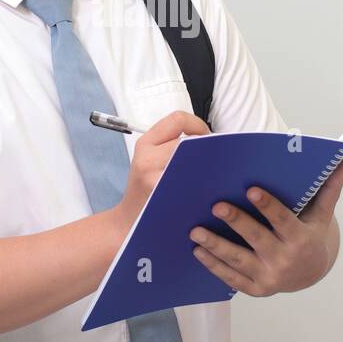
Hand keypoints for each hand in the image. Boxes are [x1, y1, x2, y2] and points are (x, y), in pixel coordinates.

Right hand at [112, 111, 210, 231]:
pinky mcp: (165, 198)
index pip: (178, 120)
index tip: (205, 138)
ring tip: (209, 175)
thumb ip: (171, 143)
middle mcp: (148, 159)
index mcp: (145, 144)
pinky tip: (206, 190)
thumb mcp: (148, 159)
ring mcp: (156, 179)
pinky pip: (193, 185)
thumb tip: (209, 138)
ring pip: (194, 162)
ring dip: (207, 167)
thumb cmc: (145, 190)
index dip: (198, 125)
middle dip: (207, 148)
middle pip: (190, 142)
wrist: (129, 222)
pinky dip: (204, 185)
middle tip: (213, 159)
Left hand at [189, 158, 342, 296]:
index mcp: (300, 239)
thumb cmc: (311, 236)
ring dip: (215, 246)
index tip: (251, 190)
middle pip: (256, 240)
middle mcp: (284, 260)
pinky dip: (213, 265)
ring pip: (238, 260)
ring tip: (195, 231)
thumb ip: (329, 188)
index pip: (282, 220)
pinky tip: (198, 251)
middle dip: (236, 222)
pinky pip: (231, 278)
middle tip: (216, 206)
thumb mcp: (321, 214)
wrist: (310, 273)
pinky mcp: (255, 289)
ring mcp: (268, 277)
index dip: (268, 206)